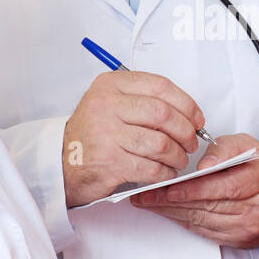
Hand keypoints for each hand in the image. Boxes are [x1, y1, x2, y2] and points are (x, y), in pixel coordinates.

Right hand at [62, 71, 206, 206]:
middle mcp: (106, 105)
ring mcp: (106, 134)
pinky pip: (151, 168)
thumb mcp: (111, 102)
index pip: (160, 86)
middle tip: (191, 142)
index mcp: (111, 85)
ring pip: (161, 143)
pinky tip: (165, 172)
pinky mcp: (110, 163)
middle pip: (164, 114)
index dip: (186, 103)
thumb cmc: (93, 133)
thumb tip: (188, 112)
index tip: (196, 118)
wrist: (62, 162)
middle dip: (186, 131)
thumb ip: (144, 99)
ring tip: (178, 159)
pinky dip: (165, 173)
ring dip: (178, 155)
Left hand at [129, 134, 258, 249]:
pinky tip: (168, 212)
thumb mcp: (248, 145)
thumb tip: (202, 166)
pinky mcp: (242, 241)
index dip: (193, 189)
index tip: (167, 188)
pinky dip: (184, 221)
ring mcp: (253, 228)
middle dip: (173, 201)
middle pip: (211, 205)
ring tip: (149, 203)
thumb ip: (224, 149)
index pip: (226, 186)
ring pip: (205, 221)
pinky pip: (207, 232)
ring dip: (173, 213)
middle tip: (145, 195)